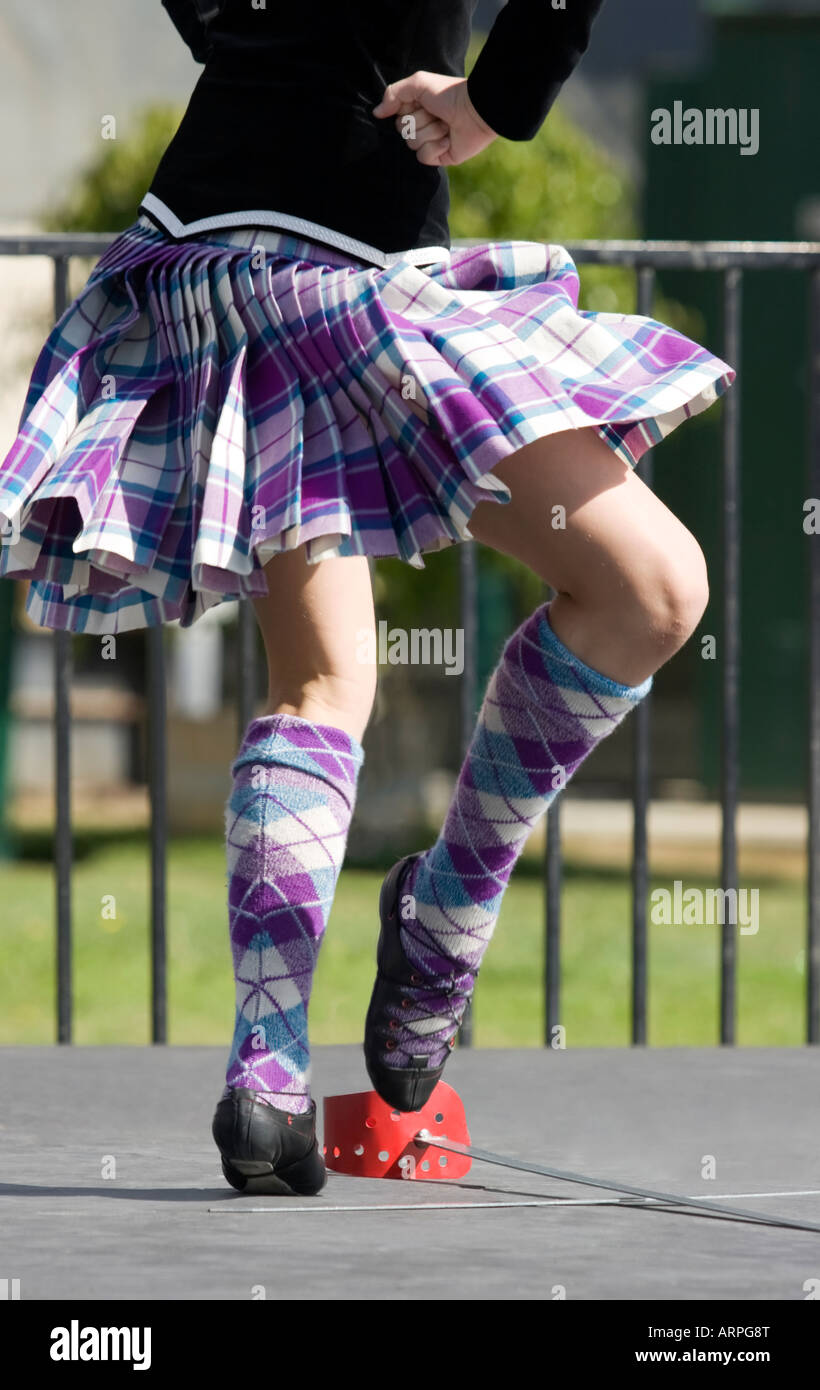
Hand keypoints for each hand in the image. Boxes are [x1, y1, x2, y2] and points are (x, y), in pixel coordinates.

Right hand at [372, 70, 497, 166]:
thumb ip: (393, 94)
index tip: (421, 102)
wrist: (474, 110)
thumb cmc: (447, 94)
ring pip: (412, 144)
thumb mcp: (417, 83)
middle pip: (402, 132)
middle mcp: (422, 126)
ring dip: (430, 132)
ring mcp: (431, 143)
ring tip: (446, 125)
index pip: (396, 117)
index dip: (406, 110)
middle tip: (437, 114)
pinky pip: (424, 157)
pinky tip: (448, 139)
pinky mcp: (440, 157)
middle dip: (419, 121)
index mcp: (416, 109)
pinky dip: (436, 147)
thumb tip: (376, 113)